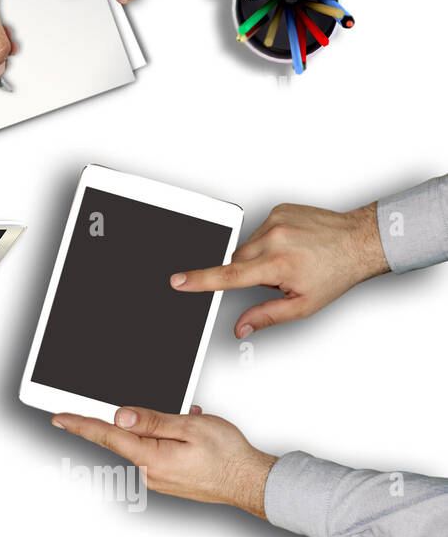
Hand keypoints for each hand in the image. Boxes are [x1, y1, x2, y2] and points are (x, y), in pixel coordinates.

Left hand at [52, 406, 276, 517]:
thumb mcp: (190, 427)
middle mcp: (150, 474)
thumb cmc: (229, 456)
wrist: (253, 482)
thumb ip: (151, 421)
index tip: (58, 417)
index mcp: (151, 459)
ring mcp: (158, 480)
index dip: (80, 424)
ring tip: (188, 423)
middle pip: (123, 439)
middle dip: (129, 421)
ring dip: (157, 429)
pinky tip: (186, 433)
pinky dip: (165, 439)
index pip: (106, 436)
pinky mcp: (167, 480)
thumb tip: (120, 415)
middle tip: (142, 411)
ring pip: (143, 445)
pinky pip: (156, 453)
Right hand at [172, 202, 387, 338]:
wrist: (359, 240)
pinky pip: (260, 230)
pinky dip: (269, 240)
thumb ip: (267, 316)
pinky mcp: (280, 209)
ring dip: (259, 255)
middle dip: (250, 271)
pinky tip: (290, 243)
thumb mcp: (303, 305)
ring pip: (247, 245)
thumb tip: (241, 327)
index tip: (178, 281)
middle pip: (237, 260)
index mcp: (278, 265)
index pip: (229, 276)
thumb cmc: (336, 272)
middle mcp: (274, 239)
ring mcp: (276, 221)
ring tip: (288, 258)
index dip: (200, 280)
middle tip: (278, 275)